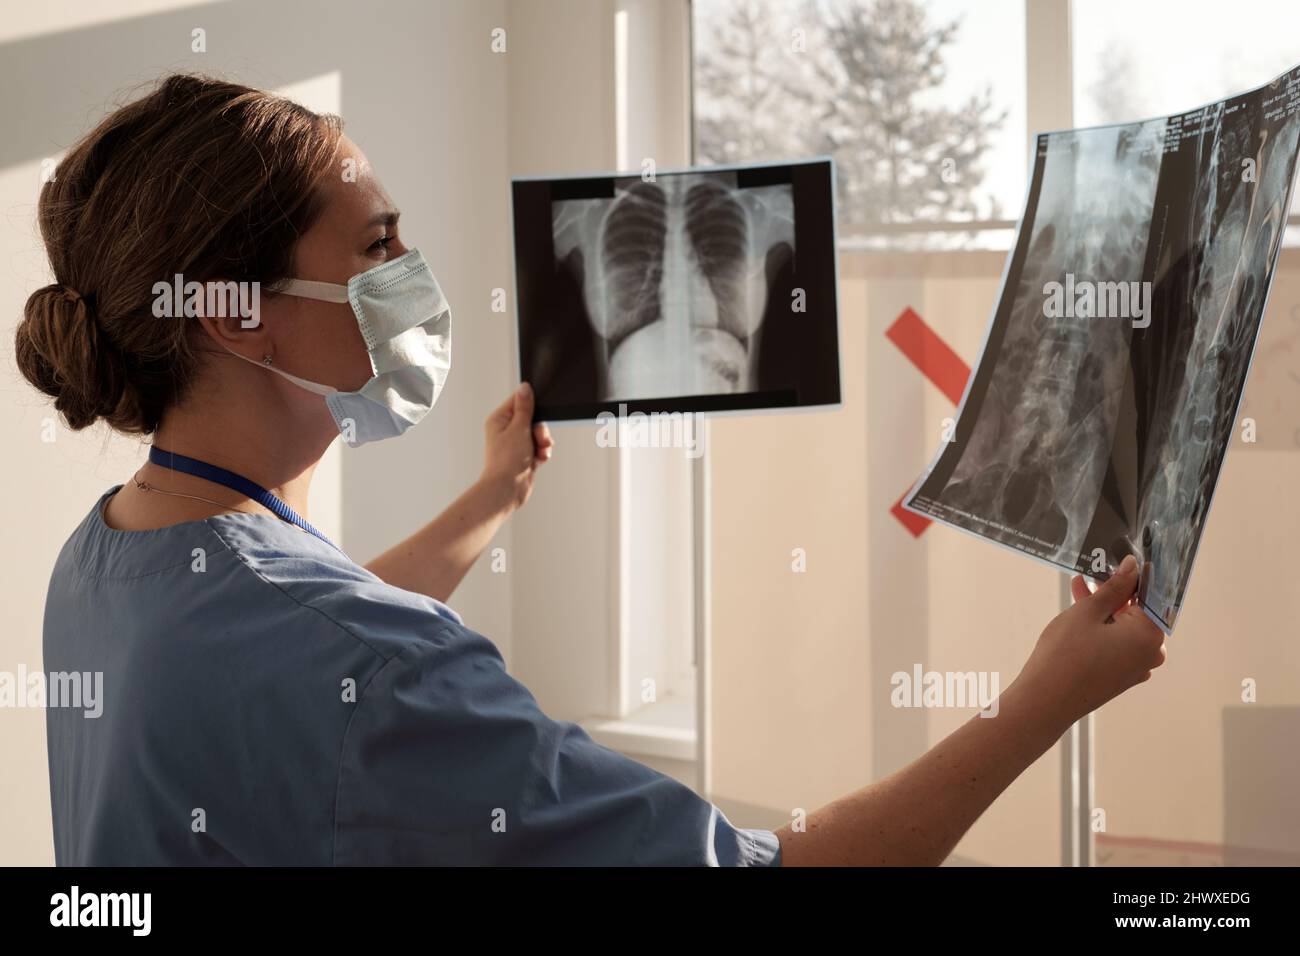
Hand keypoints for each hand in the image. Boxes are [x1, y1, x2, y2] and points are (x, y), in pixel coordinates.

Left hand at [481, 382, 553, 512]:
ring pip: (538, 434)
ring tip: (540, 451)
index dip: (531, 406)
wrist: (507, 488)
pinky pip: (539, 448)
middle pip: (532, 418)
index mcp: (499, 419)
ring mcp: (515, 444)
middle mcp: (506, 430)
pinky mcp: (524, 456)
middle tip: (539, 438)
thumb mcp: (519, 428)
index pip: (518, 401)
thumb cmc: (507, 460)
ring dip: (543, 442)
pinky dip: (542, 453)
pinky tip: (540, 459)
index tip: (538, 413)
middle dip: (540, 429)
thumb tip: (525, 388)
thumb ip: (525, 408)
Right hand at [1012, 555, 1167, 727]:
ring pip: (1124, 628)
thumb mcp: (1088, 612)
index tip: (1118, 560)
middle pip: (1136, 612)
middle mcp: (1151, 652)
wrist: (1046, 701)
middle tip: (1089, 575)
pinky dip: (1102, 629)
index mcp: (1150, 635)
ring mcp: (1137, 667)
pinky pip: (1117, 645)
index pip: (1150, 595)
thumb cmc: (1066, 654)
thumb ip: (1114, 587)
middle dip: (1113, 592)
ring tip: (1077, 590)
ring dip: (1103, 609)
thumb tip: (1132, 566)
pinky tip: (1079, 617)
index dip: (1132, 575)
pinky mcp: (1121, 677)